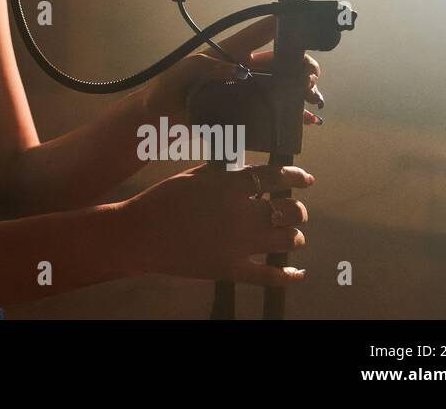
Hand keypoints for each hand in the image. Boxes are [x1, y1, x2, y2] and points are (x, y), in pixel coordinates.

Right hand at [122, 162, 313, 284]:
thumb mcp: (192, 176)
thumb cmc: (162, 199)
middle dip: (297, 209)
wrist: (140, 234)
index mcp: (230, 186)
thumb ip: (223, 171)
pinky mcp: (232, 269)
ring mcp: (239, 244)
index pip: (275, 178)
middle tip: (293, 210)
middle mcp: (241, 214)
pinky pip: (270, 276)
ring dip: (294, 235)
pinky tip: (298, 273)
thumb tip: (248, 168)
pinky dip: (289, 276)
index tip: (305, 178)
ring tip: (291, 234)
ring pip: (287, 239)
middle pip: (289, 211)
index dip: (295, 177)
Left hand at [142, 15, 324, 126]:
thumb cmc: (168, 88)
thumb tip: (236, 70)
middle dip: (303, 65)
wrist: (159, 118)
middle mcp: (244, 68)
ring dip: (303, 89)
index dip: (284, 25)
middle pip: (283, 61)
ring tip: (312, 98)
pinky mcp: (247, 111)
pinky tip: (309, 119)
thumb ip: (206, 66)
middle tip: (309, 78)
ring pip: (285, 85)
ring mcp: (248, 89)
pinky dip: (295, 115)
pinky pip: (276, 111)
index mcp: (231, 52)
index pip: (262, 32)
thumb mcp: (183, 71)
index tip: (304, 28)